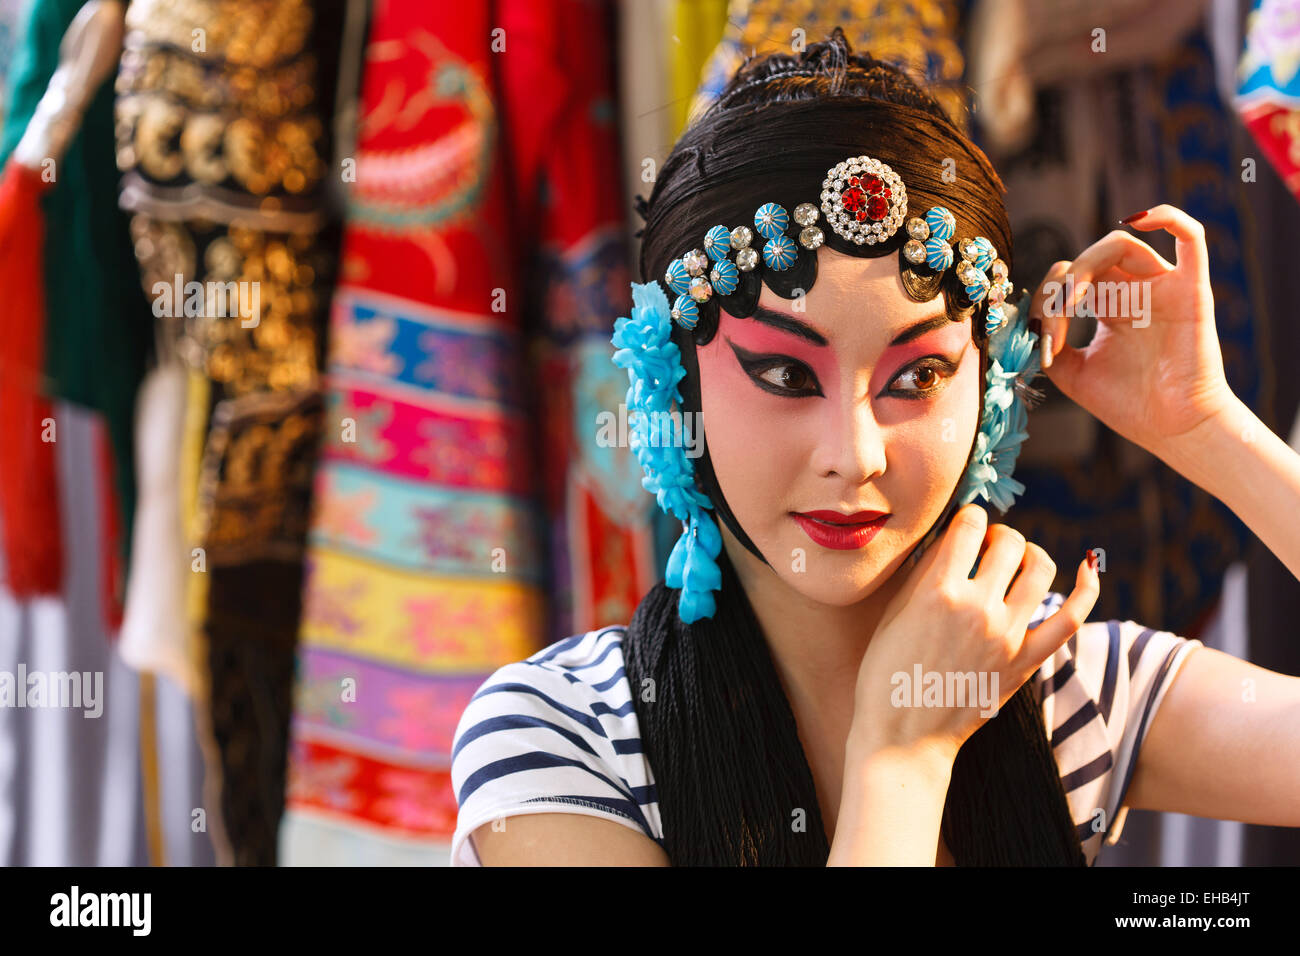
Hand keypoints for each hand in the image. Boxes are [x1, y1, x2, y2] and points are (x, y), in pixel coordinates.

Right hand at [851, 503, 1099, 757]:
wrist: (903, 735)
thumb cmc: (886, 673)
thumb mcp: (894, 613)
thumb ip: (924, 572)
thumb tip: (951, 539)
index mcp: (938, 591)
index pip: (969, 525)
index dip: (967, 517)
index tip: (964, 524)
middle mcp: (978, 608)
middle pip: (1008, 543)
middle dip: (997, 534)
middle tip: (985, 545)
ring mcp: (1007, 635)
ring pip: (1040, 568)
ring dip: (1030, 553)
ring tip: (1016, 560)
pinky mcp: (1025, 661)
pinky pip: (1069, 618)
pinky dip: (1086, 589)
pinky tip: (1087, 568)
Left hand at [1028, 204, 1237, 456]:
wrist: (1172, 429)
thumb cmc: (1129, 404)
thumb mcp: (1071, 374)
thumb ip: (1047, 342)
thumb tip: (1029, 317)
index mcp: (1110, 306)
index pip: (1069, 276)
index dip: (1047, 298)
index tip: (1042, 337)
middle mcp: (1135, 291)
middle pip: (1090, 258)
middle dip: (1061, 283)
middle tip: (1053, 320)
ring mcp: (1163, 287)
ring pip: (1122, 245)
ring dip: (1085, 265)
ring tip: (1071, 302)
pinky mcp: (1191, 290)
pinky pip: (1192, 237)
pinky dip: (1167, 216)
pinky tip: (1138, 219)